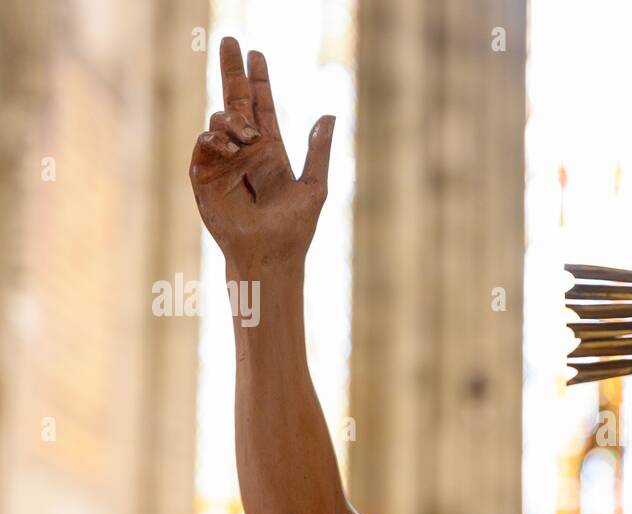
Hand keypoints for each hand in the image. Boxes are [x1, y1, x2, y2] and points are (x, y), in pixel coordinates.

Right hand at [189, 36, 334, 266]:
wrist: (270, 255)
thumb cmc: (295, 228)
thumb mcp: (315, 186)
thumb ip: (318, 151)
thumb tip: (330, 114)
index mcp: (270, 150)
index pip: (262, 107)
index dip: (259, 80)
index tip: (257, 53)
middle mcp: (245, 151)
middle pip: (235, 102)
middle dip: (232, 71)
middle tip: (231, 41)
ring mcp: (224, 162)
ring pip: (220, 119)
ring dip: (232, 118)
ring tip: (247, 135)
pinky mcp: (206, 176)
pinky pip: (204, 144)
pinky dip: (215, 138)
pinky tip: (230, 144)